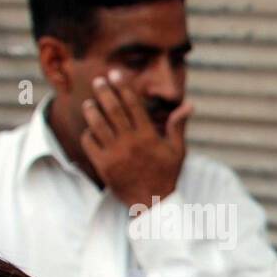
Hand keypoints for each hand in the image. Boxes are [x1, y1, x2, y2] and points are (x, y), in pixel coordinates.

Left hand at [80, 70, 191, 208]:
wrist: (153, 203)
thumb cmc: (167, 175)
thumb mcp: (177, 150)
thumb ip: (178, 125)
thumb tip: (189, 104)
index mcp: (148, 136)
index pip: (133, 104)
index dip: (123, 86)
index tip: (115, 73)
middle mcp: (131, 143)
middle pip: (113, 109)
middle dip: (104, 92)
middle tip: (98, 81)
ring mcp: (115, 154)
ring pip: (97, 124)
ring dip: (92, 110)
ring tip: (90, 104)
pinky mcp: (103, 165)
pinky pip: (89, 142)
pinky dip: (88, 134)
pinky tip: (91, 131)